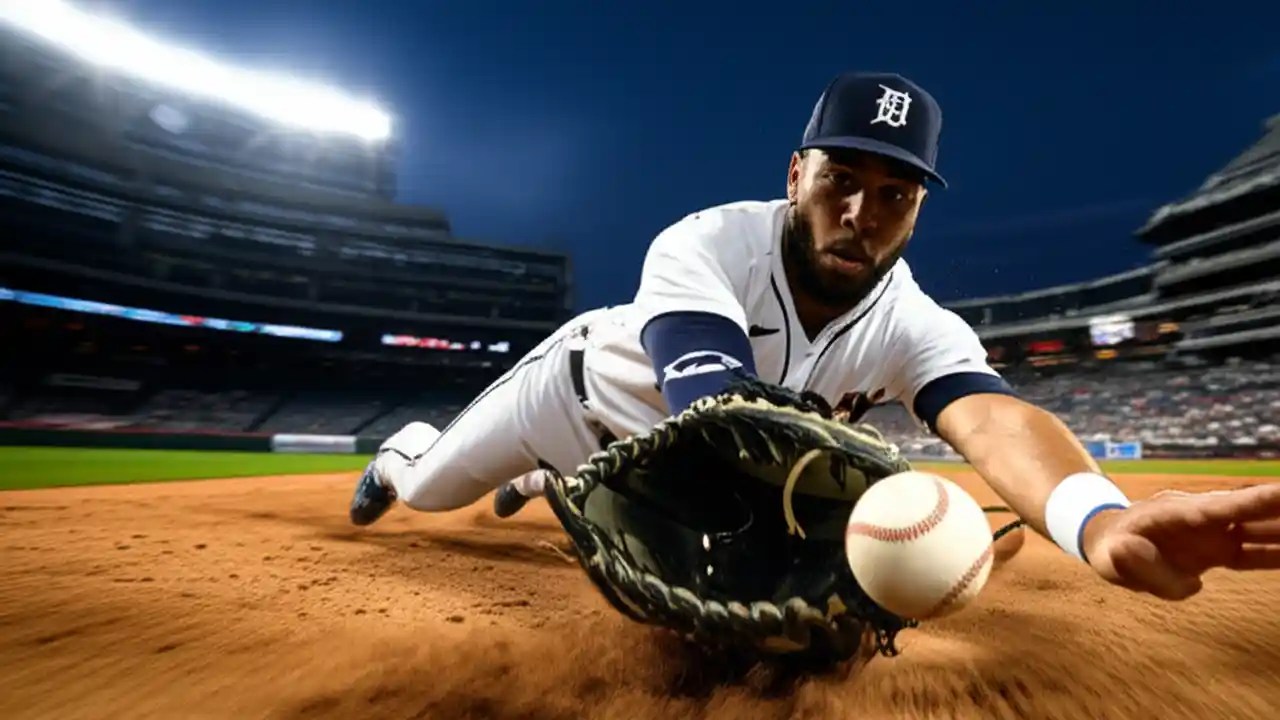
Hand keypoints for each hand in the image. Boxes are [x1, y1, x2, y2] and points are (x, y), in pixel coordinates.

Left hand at [1081, 483, 1279, 599]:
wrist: (1110, 543)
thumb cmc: (1112, 550)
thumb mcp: (1114, 560)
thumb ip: (1140, 566)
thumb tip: (1157, 567)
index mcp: (1177, 515)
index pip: (1222, 507)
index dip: (1254, 501)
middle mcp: (1203, 519)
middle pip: (1252, 514)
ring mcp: (1214, 533)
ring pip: (1261, 532)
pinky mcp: (1219, 550)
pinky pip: (1255, 552)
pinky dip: (1278, 553)